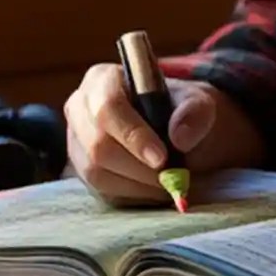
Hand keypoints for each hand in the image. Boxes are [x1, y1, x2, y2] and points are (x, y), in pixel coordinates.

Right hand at [64, 63, 263, 204]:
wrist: (175, 130)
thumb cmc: (180, 110)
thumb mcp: (199, 103)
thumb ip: (195, 113)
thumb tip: (179, 138)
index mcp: (102, 79)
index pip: (108, 108)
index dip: (133, 136)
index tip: (162, 158)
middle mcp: (80, 108)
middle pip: (97, 145)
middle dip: (137, 167)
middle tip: (170, 177)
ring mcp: (76, 141)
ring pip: (95, 172)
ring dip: (136, 185)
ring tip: (166, 184)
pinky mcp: (82, 169)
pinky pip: (99, 190)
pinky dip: (131, 195)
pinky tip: (154, 190)